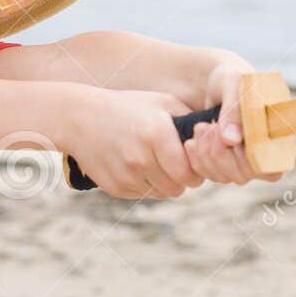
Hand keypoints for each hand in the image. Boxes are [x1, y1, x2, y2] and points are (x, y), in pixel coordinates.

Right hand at [61, 88, 202, 200]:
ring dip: (164, 183)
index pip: (190, 173)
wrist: (79, 117)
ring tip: (156, 162)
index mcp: (157, 136)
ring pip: (161, 194)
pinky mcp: (114, 187)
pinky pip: (141, 194)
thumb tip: (216, 138)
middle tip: (178, 164)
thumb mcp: (162, 102)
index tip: (193, 161)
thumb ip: (190, 120)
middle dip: (182, 178)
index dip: (196, 169)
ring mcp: (126, 175)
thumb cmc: (127, 106)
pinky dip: (145, 185)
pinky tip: (136, 165)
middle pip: (178, 187)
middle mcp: (141, 158)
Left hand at [184, 54, 285, 186]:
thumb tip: (232, 140)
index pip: (274, 165)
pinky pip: (211, 175)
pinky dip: (197, 160)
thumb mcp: (233, 82)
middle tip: (209, 127)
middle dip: (221, 153)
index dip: (249, 157)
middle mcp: (266, 151)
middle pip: (246, 174)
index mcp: (281, 132)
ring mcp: (245, 160)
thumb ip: (235, 108)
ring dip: (207, 154)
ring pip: (226, 177)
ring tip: (200, 127)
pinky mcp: (225, 163)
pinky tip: (192, 142)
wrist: (210, 80)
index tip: (229, 137)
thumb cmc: (230, 76)